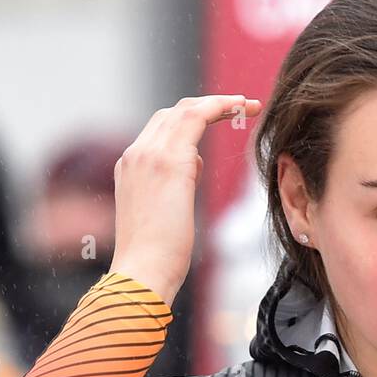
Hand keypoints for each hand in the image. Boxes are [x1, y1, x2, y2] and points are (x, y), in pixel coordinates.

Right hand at [110, 94, 261, 305]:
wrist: (141, 273)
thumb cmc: (155, 257)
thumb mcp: (164, 213)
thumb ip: (176, 183)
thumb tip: (193, 164)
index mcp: (130, 167)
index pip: (161, 129)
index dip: (192, 118)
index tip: (219, 119)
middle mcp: (136, 154)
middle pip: (172, 113)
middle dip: (208, 105)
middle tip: (240, 106)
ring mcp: (149, 155)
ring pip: (185, 109)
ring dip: (218, 103)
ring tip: (246, 105)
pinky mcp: (169, 162)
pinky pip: (197, 117)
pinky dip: (220, 107)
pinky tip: (241, 107)